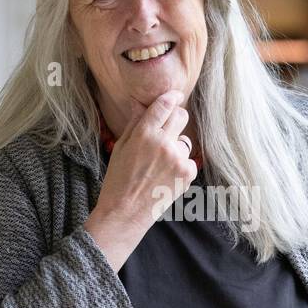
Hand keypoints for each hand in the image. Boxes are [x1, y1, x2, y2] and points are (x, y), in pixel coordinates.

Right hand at [83, 90, 196, 270]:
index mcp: (144, 134)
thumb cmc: (118, 179)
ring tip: (159, 165)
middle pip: (181, 116)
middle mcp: (163, 143)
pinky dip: (181, 165)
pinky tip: (166, 176)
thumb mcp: (121, 148)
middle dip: (176, 118)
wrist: (125, 212)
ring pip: (185, 140)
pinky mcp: (187, 173)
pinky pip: (189, 160)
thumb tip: (141, 103)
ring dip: (176, 147)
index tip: (175, 95)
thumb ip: (135, 124)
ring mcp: (178, 158)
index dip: (172, 97)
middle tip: (168, 129)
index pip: (164, 105)